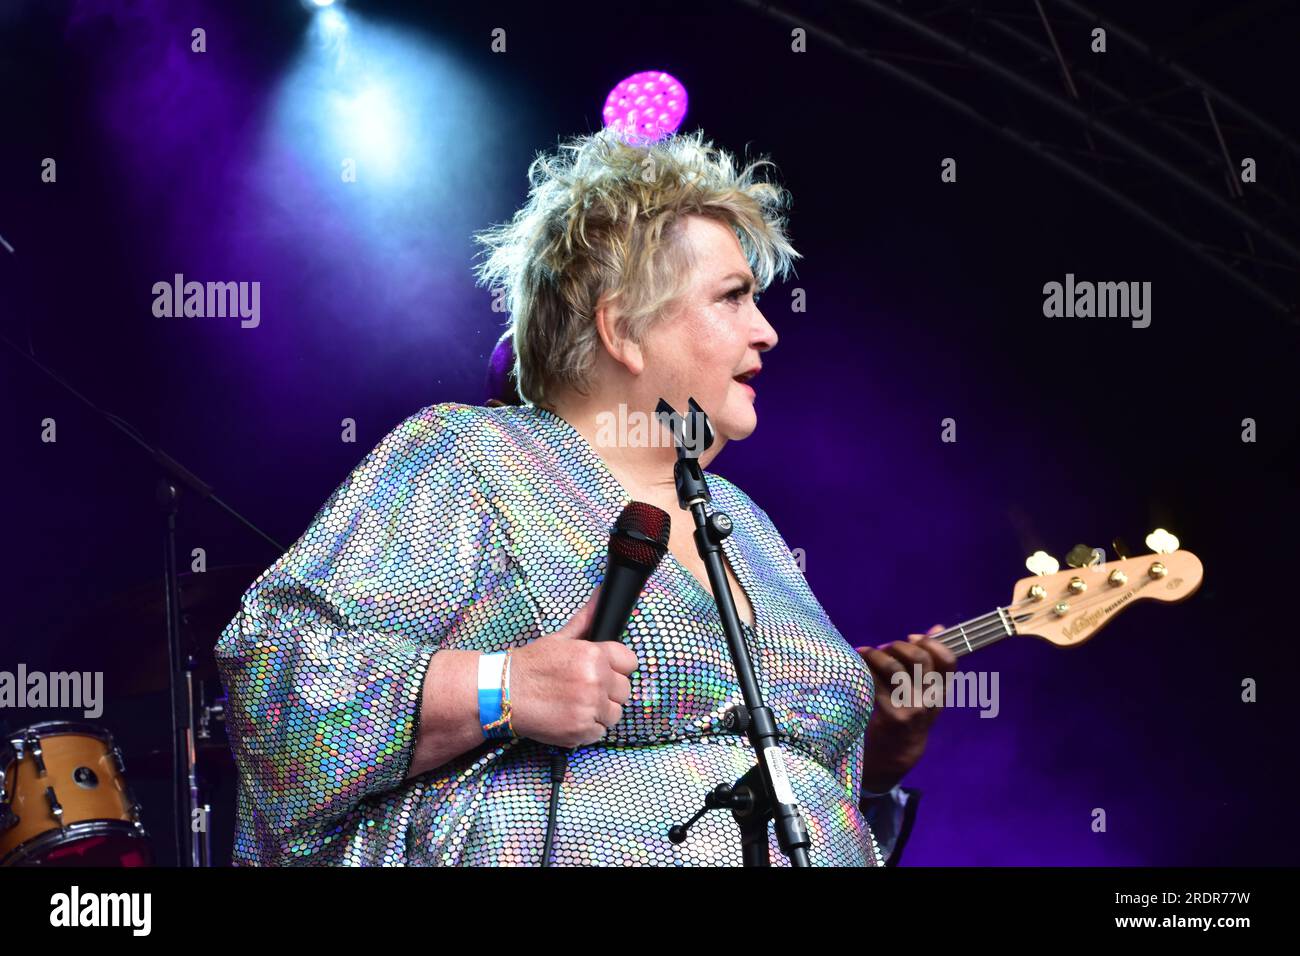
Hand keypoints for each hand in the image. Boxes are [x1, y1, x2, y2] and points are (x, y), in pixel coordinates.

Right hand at [509, 588, 638, 748]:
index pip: (630, 662)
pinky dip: (587, 728)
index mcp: (594, 655)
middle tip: (584, 688)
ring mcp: (589, 707)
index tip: (605, 671)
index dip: (618, 667)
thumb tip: (601, 595)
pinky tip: (569, 717)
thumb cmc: (531, 665)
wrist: (503, 693)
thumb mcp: (559, 638)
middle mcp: (596, 681)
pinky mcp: (581, 731)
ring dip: (600, 711)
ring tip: (576, 704)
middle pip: (624, 690)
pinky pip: (600, 732)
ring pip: (615, 713)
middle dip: (608, 691)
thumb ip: (585, 619)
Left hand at [854, 625, 956, 791]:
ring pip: (894, 667)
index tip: (913, 637)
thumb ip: (931, 664)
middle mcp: (930, 701)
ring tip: (866, 652)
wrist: (895, 757)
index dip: (931, 642)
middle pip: (919, 658)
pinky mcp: (889, 716)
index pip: (949, 660)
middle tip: (885, 647)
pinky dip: (863, 668)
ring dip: (876, 653)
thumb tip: (937, 627)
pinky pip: (874, 682)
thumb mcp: (927, 694)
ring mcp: (910, 709)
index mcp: (941, 693)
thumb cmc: (909, 716)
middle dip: (898, 645)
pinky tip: (857, 663)